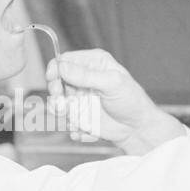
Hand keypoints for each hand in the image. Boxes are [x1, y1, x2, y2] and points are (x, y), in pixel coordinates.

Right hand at [46, 49, 183, 154]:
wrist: (137, 128)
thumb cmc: (132, 101)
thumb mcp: (112, 83)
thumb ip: (86, 75)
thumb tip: (62, 67)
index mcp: (94, 63)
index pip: (65, 60)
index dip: (55, 69)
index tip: (52, 79)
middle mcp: (84, 79)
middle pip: (56, 80)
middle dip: (55, 92)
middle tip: (61, 101)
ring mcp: (80, 97)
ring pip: (58, 101)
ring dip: (61, 110)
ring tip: (73, 118)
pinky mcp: (79, 114)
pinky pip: (65, 119)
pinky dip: (72, 126)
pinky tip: (85, 130)